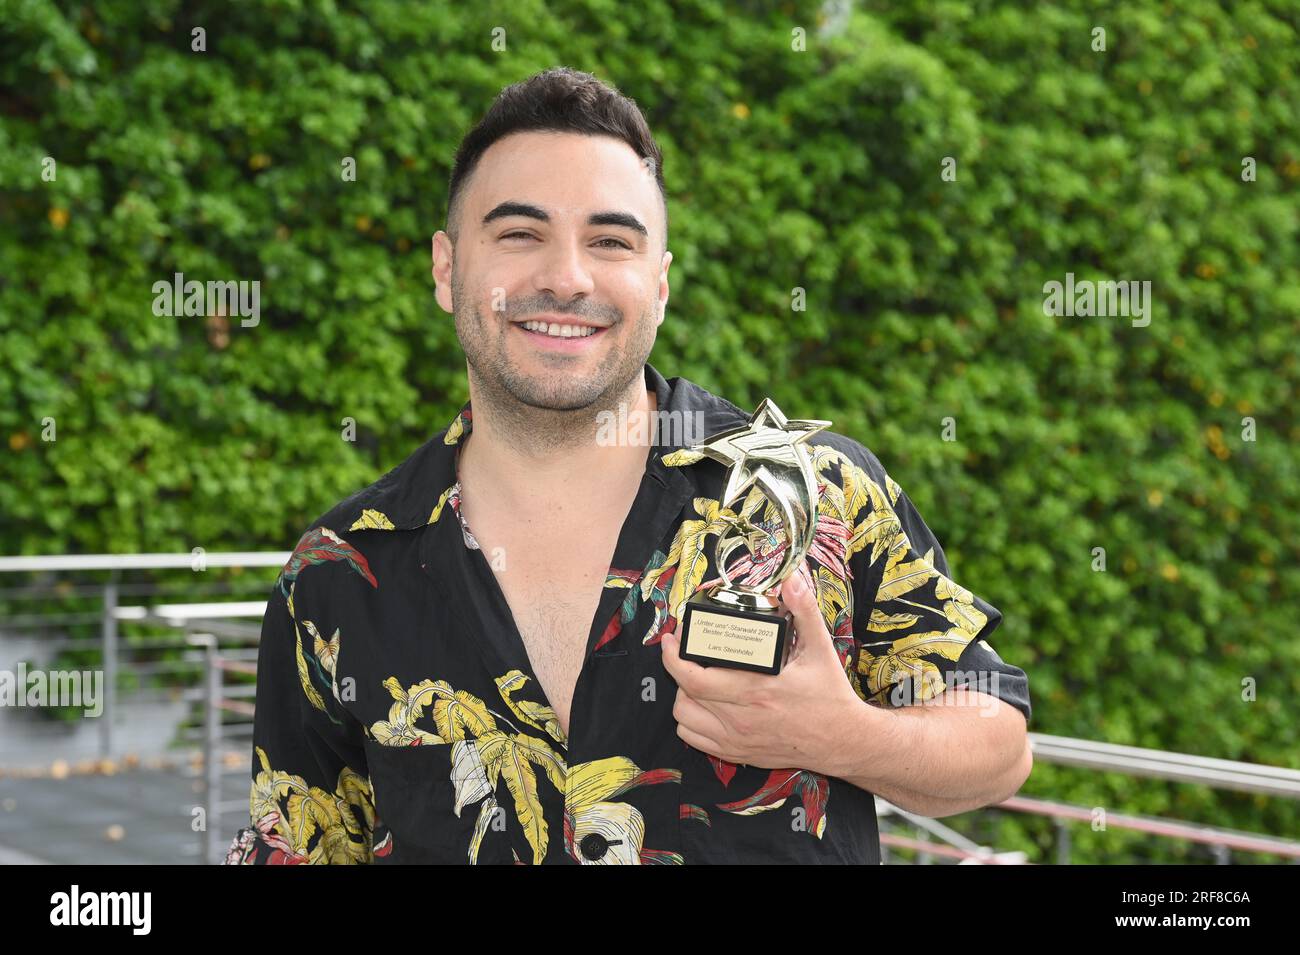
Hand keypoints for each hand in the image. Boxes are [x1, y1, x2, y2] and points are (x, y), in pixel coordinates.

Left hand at [661, 561, 872, 775]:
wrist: (843, 741)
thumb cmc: (830, 696)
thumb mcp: (820, 649)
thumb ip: (804, 611)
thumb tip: (792, 580)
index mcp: (755, 690)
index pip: (695, 678)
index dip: (673, 658)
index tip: (671, 639)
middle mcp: (741, 718)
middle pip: (684, 696)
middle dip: (677, 669)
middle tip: (683, 651)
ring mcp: (738, 740)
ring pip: (685, 718)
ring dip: (683, 696)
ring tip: (694, 677)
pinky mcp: (739, 754)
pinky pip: (695, 740)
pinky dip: (690, 722)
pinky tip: (702, 706)